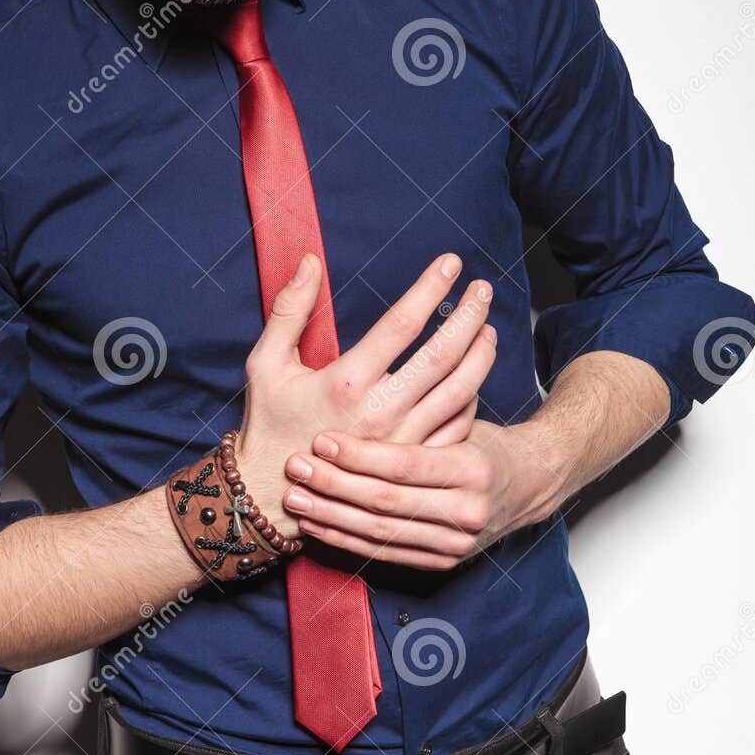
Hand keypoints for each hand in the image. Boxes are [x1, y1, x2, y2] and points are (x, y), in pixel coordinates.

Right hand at [236, 251, 494, 538]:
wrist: (271, 494)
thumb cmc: (268, 423)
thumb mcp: (266, 363)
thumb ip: (289, 310)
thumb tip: (309, 261)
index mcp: (347, 381)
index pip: (402, 324)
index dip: (430, 288)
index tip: (451, 263)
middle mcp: (380, 411)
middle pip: (442, 355)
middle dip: (469, 316)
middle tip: (483, 288)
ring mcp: (401, 441)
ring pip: (458, 391)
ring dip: (480, 354)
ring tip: (488, 326)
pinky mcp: (411, 464)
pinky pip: (456, 427)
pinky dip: (471, 398)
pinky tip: (473, 376)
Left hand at [281, 417, 563, 569]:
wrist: (525, 486)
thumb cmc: (481, 440)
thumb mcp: (463, 415)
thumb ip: (425, 401)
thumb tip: (381, 357)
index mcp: (472, 468)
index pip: (405, 464)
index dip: (359, 454)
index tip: (322, 440)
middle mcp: (466, 512)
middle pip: (386, 502)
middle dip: (334, 485)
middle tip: (296, 467)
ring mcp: (454, 543)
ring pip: (379, 534)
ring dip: (330, 517)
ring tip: (295, 498)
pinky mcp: (440, 563)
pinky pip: (383, 555)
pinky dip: (346, 541)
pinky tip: (316, 526)